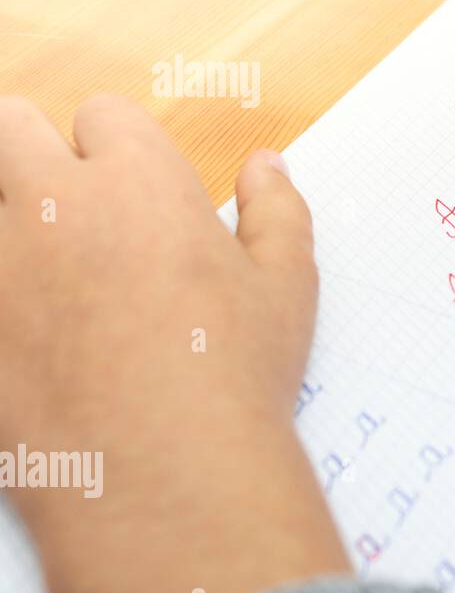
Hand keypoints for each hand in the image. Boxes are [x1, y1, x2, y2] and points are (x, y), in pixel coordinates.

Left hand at [0, 93, 347, 592]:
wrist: (162, 477)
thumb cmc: (234, 375)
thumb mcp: (287, 286)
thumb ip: (277, 210)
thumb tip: (267, 164)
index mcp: (138, 180)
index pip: (103, 115)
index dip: (119, 147)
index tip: (131, 186)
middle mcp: (51, 203)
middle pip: (12, 127)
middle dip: (34, 153)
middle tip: (65, 207)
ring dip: (12, 221)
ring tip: (43, 268)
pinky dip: (5, 295)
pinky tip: (31, 329)